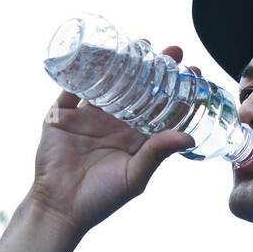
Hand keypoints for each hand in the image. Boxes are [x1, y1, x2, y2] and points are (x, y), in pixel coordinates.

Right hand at [28, 45, 200, 236]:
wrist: (60, 208)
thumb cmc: (101, 199)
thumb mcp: (135, 177)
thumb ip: (158, 154)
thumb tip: (190, 137)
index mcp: (134, 137)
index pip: (160, 107)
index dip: (176, 89)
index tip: (193, 72)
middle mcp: (113, 123)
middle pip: (138, 88)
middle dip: (154, 68)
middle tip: (173, 50)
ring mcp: (86, 116)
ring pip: (107, 81)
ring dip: (122, 62)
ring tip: (140, 44)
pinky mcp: (62, 114)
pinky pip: (71, 86)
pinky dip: (80, 69)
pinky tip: (94, 51)